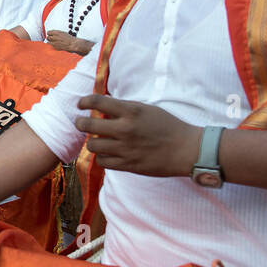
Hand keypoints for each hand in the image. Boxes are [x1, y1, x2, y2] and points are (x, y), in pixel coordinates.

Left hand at [45, 31, 91, 54]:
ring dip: (50, 42)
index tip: (51, 35)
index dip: (49, 34)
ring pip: (48, 42)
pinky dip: (52, 46)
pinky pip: (51, 46)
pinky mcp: (56, 47)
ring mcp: (55, 42)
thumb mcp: (63, 33)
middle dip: (49, 38)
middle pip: (48, 37)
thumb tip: (52, 33)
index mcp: (57, 32)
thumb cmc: (69, 38)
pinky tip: (55, 45)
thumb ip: (57, 33)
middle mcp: (55, 37)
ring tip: (53, 43)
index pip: (48, 32)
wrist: (73, 44)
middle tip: (52, 39)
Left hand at [74, 95, 200, 176]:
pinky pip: (103, 162)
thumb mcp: (147, 109)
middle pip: (88, 125)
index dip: (84, 101)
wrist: (185, 150)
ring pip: (92, 146)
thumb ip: (125, 109)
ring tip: (97, 140)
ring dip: (92, 142)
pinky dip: (102, 157)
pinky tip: (108, 153)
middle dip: (80, 123)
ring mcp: (125, 148)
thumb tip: (103, 109)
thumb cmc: (168, 126)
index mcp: (131, 111)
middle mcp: (125, 129)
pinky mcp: (128, 165)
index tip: (81, 104)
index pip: (98, 101)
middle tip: (81, 123)